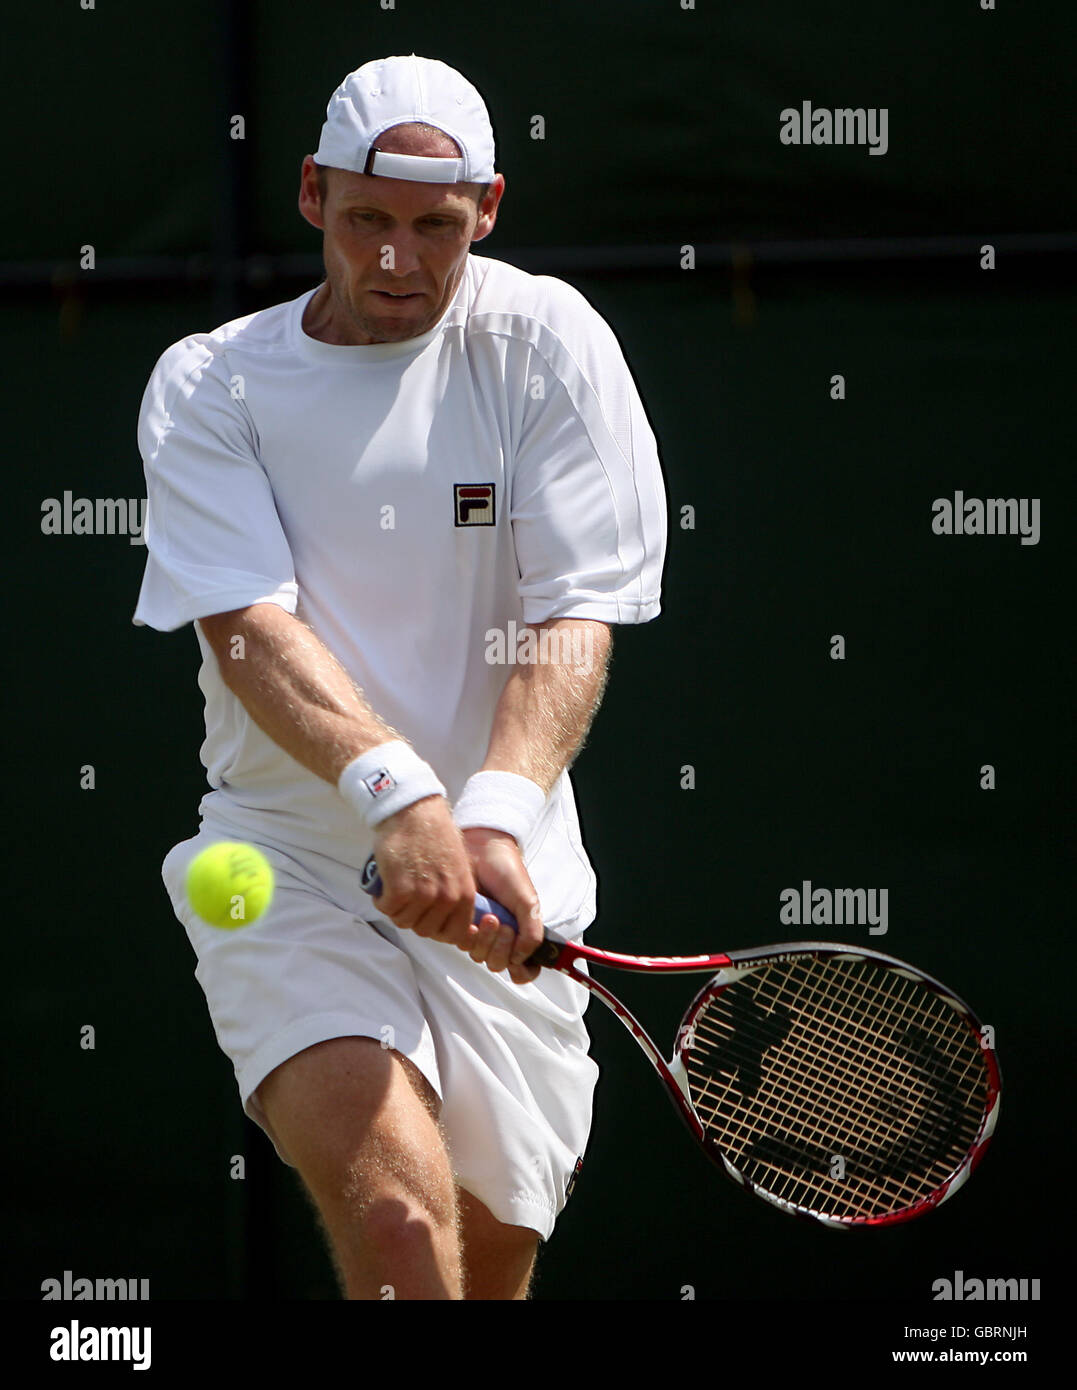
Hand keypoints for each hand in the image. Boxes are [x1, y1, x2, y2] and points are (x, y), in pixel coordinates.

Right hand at [370, 796, 480, 953]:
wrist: (414, 812)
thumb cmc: (434, 836)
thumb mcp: (459, 868)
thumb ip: (456, 894)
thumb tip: (452, 922)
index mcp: (465, 893)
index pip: (455, 934)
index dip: (438, 930)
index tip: (426, 919)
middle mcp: (446, 897)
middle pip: (425, 930)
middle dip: (414, 918)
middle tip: (406, 901)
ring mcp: (423, 894)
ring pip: (403, 921)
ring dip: (396, 909)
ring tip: (395, 892)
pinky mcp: (399, 888)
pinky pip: (387, 909)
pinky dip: (381, 901)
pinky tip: (383, 889)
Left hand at [460, 827, 542, 984]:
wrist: (482, 852)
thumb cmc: (508, 873)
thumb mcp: (528, 902)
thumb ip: (532, 933)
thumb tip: (521, 959)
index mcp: (522, 934)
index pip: (524, 969)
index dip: (524, 971)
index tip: (520, 962)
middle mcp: (501, 938)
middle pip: (500, 965)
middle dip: (503, 948)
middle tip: (504, 925)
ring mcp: (480, 933)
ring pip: (481, 957)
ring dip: (487, 940)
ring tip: (490, 916)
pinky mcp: (459, 926)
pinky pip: (463, 944)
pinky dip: (470, 934)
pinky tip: (474, 917)